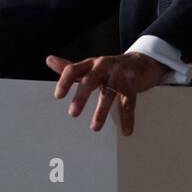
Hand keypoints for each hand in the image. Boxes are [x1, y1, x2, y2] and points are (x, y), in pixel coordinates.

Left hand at [45, 52, 167, 134]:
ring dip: (101, 111)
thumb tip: (49, 60)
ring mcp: (119, 74)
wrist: (142, 61)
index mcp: (90, 64)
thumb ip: (70, 67)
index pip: (73, 69)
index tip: (58, 96)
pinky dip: (127, 118)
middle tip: (73, 113)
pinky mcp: (133, 83)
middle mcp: (103, 66)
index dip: (65, 82)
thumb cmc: (111, 67)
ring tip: (95, 127)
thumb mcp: (90, 66)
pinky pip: (129, 102)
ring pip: (109, 93)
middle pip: (90, 80)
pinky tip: (125, 131)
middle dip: (81, 97)